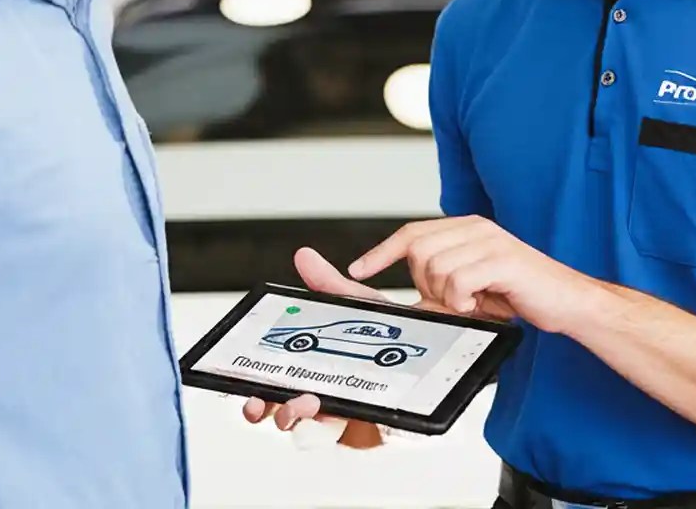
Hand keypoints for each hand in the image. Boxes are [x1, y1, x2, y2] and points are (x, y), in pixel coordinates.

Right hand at [241, 247, 447, 448]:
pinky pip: (350, 440)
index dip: (257, 400)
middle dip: (274, 413)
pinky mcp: (374, 434)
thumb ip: (330, 288)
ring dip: (302, 422)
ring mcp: (348, 421)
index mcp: (312, 376)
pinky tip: (339, 418)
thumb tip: (303, 255)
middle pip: (286, 417)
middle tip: (271, 405)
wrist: (444, 355)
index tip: (251, 398)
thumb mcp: (361, 311)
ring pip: (312, 432)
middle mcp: (325, 401)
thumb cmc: (395, 339)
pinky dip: (341, 431)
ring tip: (307, 404)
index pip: (275, 393)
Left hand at [348, 215, 594, 333]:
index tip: (356, 271)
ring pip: (435, 268)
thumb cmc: (517, 296)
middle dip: (426, 285)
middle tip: (455, 301)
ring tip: (476, 302)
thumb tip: (399, 304)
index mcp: (464, 229)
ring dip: (449, 297)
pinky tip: (483, 303)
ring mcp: (488, 240)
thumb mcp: (469, 289)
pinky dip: (464, 300)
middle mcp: (474, 228)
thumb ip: (438, 288)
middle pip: (417, 251)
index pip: (411, 234)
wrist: (567, 302)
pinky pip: (458, 280)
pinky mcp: (501, 259)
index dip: (380, 253)